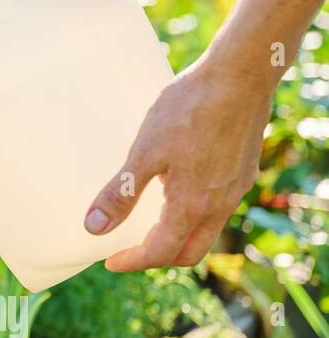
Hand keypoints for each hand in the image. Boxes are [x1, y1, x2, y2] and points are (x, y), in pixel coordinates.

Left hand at [83, 59, 271, 272]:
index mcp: (193, 206)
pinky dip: (193, 214)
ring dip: (177, 236)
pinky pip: (218, 207)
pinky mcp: (242, 170)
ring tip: (148, 222)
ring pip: (206, 230)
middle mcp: (220, 205)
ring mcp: (236, 188)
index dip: (133, 261)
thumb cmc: (188, 110)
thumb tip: (94, 228)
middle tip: (129, 249)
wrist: (239, 76)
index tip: (110, 260)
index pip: (161, 252)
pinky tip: (176, 190)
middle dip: (158, 257)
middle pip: (189, 251)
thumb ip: (121, 193)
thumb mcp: (145, 152)